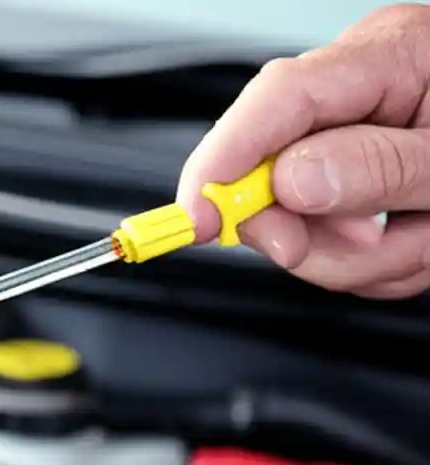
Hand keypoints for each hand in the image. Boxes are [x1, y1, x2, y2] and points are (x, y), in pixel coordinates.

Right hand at [179, 3, 429, 297]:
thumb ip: (378, 165)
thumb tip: (289, 179)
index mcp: (386, 59)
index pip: (274, 103)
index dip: (223, 160)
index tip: (199, 218)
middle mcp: (363, 95)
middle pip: (275, 174)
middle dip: (311, 233)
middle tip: (358, 252)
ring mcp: (363, 143)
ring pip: (307, 224)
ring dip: (363, 258)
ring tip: (424, 244)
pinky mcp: (370, 185)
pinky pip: (343, 243)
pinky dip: (380, 264)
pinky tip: (419, 244)